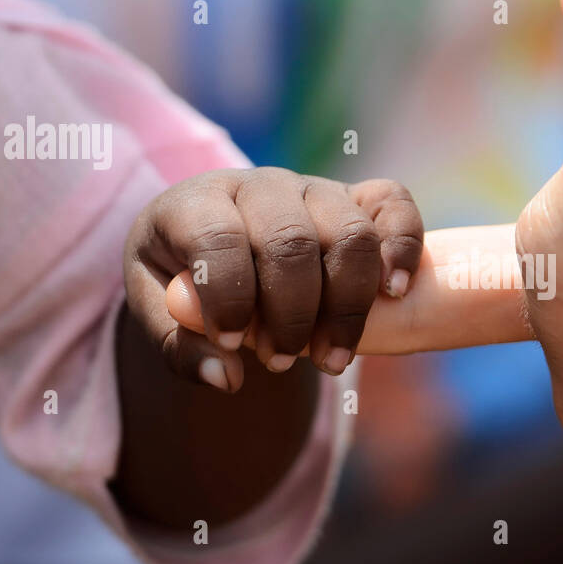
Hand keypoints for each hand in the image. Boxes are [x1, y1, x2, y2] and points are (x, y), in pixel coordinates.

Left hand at [124, 168, 424, 389]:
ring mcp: (316, 189)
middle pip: (292, 242)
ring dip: (347, 306)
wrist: (221, 248)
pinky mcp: (359, 198)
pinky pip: (394, 205)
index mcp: (198, 203)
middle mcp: (261, 186)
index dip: (229, 296)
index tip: (231, 343)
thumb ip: (181, 347)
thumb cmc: (187, 283)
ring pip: (350, 234)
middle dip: (291, 315)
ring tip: (333, 359)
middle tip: (279, 362)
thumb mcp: (159, 315)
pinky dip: (402, 247)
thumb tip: (227, 377)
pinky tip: (395, 295)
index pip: (219, 237)